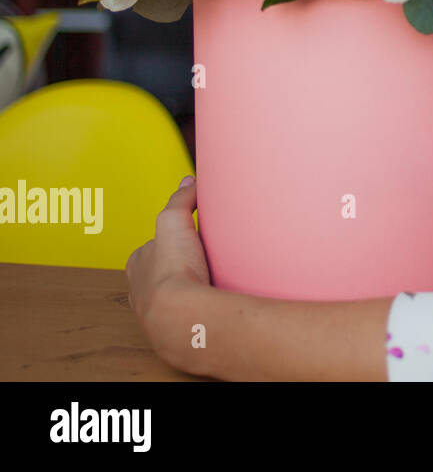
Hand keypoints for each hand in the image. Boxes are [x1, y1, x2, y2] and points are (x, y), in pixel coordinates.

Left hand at [126, 176, 211, 367]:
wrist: (181, 314)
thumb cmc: (171, 270)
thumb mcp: (173, 220)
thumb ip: (180, 199)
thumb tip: (189, 180)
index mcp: (138, 264)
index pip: (152, 247)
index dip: (170, 239)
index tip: (188, 235)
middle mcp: (143, 290)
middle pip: (163, 272)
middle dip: (180, 265)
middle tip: (203, 258)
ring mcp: (159, 312)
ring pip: (175, 296)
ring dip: (191, 289)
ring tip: (214, 280)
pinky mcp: (179, 327)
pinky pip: (191, 313)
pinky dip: (201, 307)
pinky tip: (217, 301)